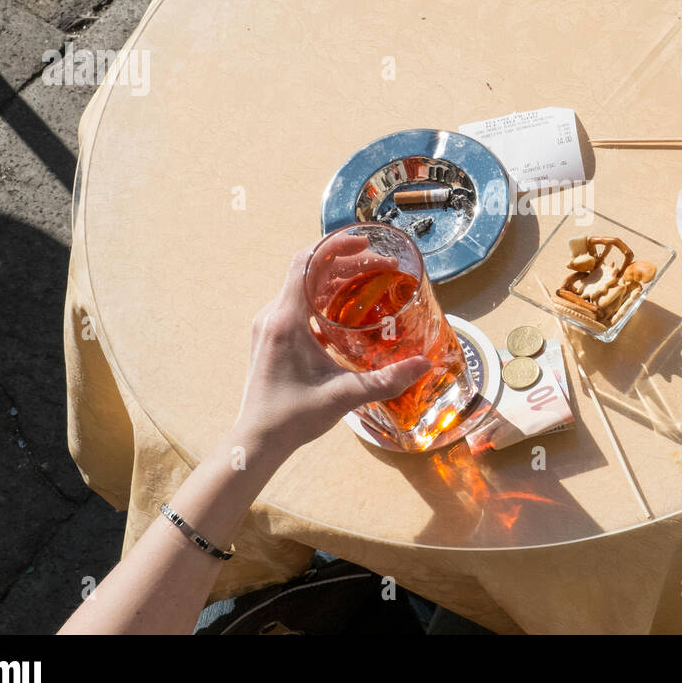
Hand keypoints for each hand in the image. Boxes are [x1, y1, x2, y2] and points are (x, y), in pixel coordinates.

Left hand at [232, 245, 430, 458]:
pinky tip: (347, 311)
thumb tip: (424, 364)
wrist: (257, 440)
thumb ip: (387, 380)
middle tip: (382, 265)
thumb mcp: (345, 396)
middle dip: (346, 262)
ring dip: (335, 278)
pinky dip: (323, 297)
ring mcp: (269, 326)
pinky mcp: (271, 338)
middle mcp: (273, 316)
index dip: (336, 246)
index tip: (366, 242)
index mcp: (286, 320)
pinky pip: (297, 303)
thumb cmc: (293, 417)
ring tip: (368, 281)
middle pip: (308, 270)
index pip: (307, 262)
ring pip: (302, 286)